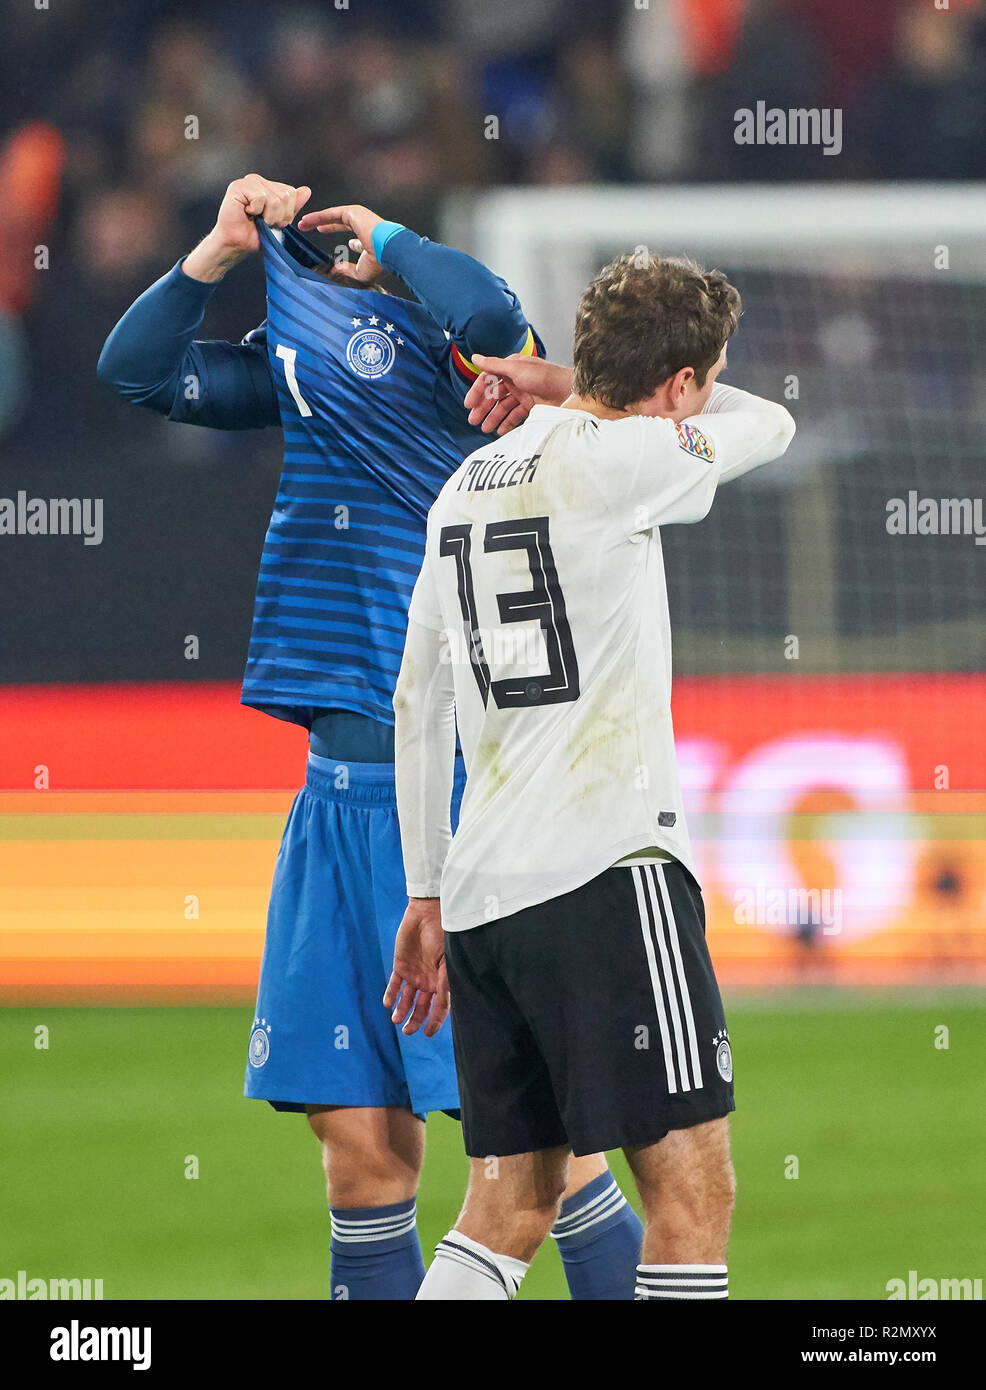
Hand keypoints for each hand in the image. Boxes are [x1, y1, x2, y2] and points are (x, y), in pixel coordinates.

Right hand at [183, 176, 311, 282]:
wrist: (236, 244)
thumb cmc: (254, 235)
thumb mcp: (279, 221)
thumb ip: (292, 206)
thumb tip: (307, 190)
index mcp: (269, 187)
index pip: (291, 193)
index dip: (286, 213)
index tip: (272, 222)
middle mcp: (259, 181)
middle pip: (285, 196)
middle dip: (278, 216)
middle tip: (263, 222)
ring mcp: (248, 182)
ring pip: (274, 198)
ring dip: (267, 216)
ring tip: (255, 218)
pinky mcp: (238, 186)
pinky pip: (260, 198)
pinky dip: (256, 211)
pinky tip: (246, 212)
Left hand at [297, 203, 384, 284]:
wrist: (390, 250)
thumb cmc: (381, 262)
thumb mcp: (361, 272)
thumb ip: (348, 271)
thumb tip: (336, 271)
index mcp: (370, 241)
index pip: (357, 239)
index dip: (349, 242)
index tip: (343, 245)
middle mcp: (365, 226)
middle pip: (340, 224)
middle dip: (325, 225)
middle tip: (310, 228)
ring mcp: (360, 217)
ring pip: (333, 217)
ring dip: (317, 219)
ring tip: (303, 223)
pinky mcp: (353, 212)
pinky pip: (331, 214)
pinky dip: (318, 217)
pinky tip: (306, 220)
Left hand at [383, 898, 449, 1037]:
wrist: (426, 914)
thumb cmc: (442, 935)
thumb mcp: (446, 960)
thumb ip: (445, 982)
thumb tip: (444, 1005)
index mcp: (442, 981)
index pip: (440, 1008)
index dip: (435, 1021)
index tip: (428, 1034)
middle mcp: (429, 981)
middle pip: (422, 1007)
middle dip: (415, 1020)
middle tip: (407, 1031)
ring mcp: (414, 974)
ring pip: (407, 998)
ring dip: (402, 1010)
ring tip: (396, 1020)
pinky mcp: (401, 965)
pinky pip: (395, 984)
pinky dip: (391, 994)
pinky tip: (387, 1004)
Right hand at [465, 355, 574, 434]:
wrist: (570, 391)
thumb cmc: (545, 377)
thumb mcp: (516, 369)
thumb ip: (494, 365)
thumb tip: (475, 357)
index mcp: (511, 368)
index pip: (488, 379)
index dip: (477, 391)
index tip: (469, 405)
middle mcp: (516, 379)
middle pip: (494, 395)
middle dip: (483, 408)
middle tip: (473, 421)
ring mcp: (524, 393)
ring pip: (503, 406)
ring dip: (493, 417)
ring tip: (485, 429)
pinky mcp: (532, 406)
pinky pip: (515, 415)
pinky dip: (507, 423)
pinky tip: (500, 431)